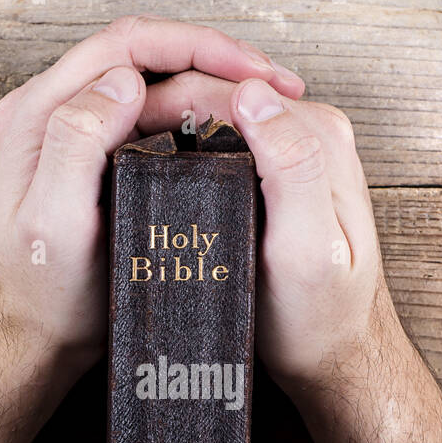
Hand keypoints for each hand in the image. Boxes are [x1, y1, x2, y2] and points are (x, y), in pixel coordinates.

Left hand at [0, 16, 304, 375]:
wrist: (37, 336)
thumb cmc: (45, 293)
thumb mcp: (52, 223)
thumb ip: (75, 143)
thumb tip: (125, 82)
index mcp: (36, 113)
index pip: (125, 45)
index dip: (196, 47)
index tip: (253, 70)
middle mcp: (51, 109)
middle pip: (143, 52)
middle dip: (215, 58)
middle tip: (278, 83)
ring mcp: (74, 128)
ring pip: (152, 79)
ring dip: (211, 80)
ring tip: (268, 100)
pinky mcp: (95, 152)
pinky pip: (152, 112)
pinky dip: (197, 110)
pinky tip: (235, 126)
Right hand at [139, 72, 403, 402]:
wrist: (335, 354)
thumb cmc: (320, 316)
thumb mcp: (307, 247)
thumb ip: (293, 166)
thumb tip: (252, 94)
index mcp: (318, 134)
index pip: (225, 87)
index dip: (164, 101)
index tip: (115, 131)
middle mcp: (308, 130)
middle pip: (217, 92)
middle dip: (158, 108)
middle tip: (106, 149)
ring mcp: (293, 150)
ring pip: (215, 114)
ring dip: (167, 127)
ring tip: (122, 162)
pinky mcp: (279, 174)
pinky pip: (222, 143)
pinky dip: (184, 151)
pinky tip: (156, 180)